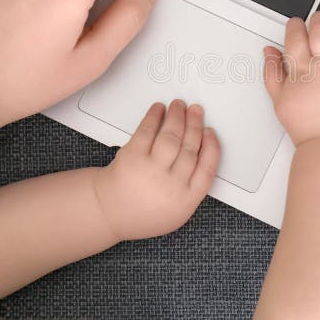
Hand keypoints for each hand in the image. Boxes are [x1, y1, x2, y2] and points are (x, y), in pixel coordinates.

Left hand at [93, 101, 219, 240]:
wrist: (108, 213)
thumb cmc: (141, 212)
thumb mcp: (175, 212)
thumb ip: (191, 188)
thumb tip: (202, 152)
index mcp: (185, 200)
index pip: (207, 167)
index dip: (211, 145)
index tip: (209, 133)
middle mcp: (170, 185)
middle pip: (189, 147)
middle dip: (195, 124)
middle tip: (196, 112)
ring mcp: (151, 170)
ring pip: (171, 136)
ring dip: (177, 116)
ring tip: (179, 106)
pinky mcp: (132, 157)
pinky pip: (147, 131)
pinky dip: (154, 117)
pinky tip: (159, 110)